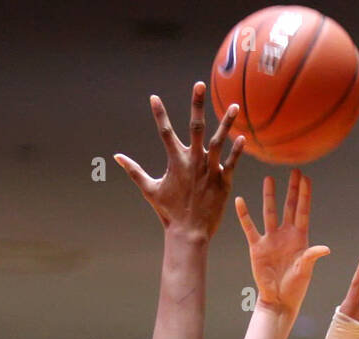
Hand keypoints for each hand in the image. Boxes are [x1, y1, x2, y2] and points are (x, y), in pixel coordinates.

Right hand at [114, 81, 244, 238]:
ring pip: (219, 141)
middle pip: (195, 127)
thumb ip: (134, 170)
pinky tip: (242, 136)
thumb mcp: (149, 190)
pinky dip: (237, 150)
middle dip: (196, 105)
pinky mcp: (223, 181)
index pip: (165, 132)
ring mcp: (210, 170)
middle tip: (199, 84)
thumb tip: (116, 157)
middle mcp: (193, 161)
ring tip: (235, 106)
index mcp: (175, 162)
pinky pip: (232, 162)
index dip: (159, 114)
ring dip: (226, 123)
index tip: (154, 97)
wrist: (189, 233)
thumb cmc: (169, 212)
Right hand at [236, 169, 329, 317]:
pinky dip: (244, 214)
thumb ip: (311, 257)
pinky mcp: (257, 247)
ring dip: (270, 196)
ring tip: (269, 179)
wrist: (278, 299)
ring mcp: (271, 239)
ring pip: (270, 212)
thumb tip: (325, 249)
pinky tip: (240, 201)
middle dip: (292, 189)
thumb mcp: (305, 270)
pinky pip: (249, 227)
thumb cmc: (295, 286)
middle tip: (294, 170)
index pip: (303, 210)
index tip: (306, 177)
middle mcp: (286, 234)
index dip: (304, 194)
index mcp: (300, 238)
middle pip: (289, 206)